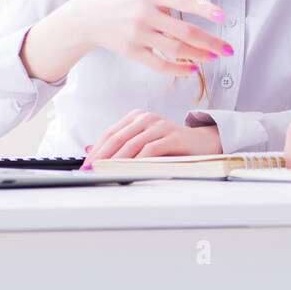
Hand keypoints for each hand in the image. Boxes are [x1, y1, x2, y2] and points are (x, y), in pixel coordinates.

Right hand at [69, 0, 231, 77]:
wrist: (86, 17)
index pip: (184, 1)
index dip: (205, 9)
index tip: (223, 17)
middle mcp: (144, 14)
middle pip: (185, 31)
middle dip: (211, 42)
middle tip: (228, 49)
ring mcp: (137, 34)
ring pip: (175, 49)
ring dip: (199, 56)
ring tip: (215, 58)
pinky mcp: (131, 51)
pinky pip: (159, 64)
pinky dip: (177, 69)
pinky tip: (192, 70)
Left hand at [84, 109, 221, 164]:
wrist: (204, 142)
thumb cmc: (172, 144)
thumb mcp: (145, 142)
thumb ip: (122, 146)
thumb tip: (92, 153)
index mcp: (137, 116)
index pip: (110, 133)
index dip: (96, 150)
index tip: (86, 165)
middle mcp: (146, 118)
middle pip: (117, 138)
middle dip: (101, 157)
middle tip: (91, 171)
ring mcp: (160, 126)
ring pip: (131, 144)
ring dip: (116, 161)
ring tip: (105, 173)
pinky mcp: (172, 136)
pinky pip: (150, 150)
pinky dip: (137, 161)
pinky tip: (129, 170)